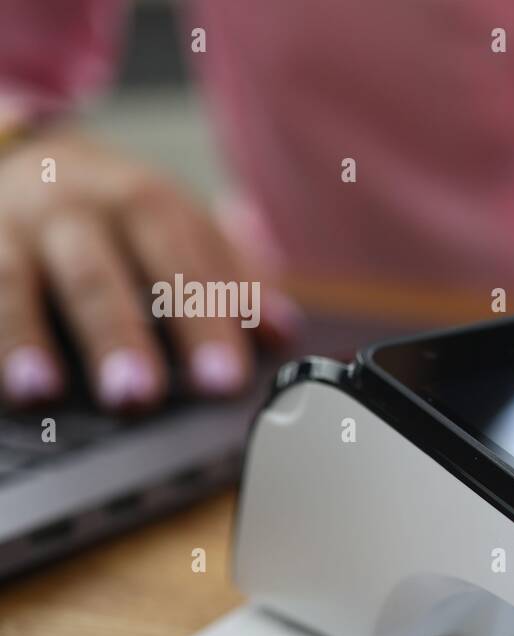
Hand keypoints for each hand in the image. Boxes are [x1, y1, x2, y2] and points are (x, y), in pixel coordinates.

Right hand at [0, 129, 292, 409]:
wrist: (25, 153)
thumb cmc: (120, 214)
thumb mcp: (183, 231)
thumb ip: (234, 281)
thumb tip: (282, 332)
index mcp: (143, 203)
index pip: (182, 262)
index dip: (203, 321)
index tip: (222, 381)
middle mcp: (72, 208)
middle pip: (97, 271)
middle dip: (117, 335)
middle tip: (138, 398)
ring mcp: (6, 226)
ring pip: (11, 277)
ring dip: (25, 335)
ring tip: (41, 392)